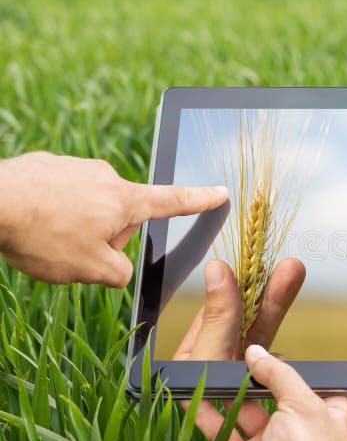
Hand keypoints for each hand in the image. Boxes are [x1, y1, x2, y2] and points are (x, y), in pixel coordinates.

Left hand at [0, 151, 227, 286]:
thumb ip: (119, 274)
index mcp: (124, 201)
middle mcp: (104, 177)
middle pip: (120, 215)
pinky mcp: (45, 166)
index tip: (220, 191)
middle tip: (75, 253)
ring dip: (75, 225)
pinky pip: (60, 195)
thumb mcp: (90, 269)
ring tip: (46, 238)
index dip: (199, 200)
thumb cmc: (42, 235)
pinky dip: (52, 212)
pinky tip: (31, 223)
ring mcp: (74, 167)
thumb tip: (119, 268)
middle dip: (104, 236)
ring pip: (88, 207)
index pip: (172, 201)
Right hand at [174, 259, 346, 440]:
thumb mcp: (303, 407)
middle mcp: (303, 425)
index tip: (284, 328)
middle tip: (240, 336)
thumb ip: (281, 374)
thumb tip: (258, 352)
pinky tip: (191, 390)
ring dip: (228, 387)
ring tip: (211, 355)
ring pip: (246, 406)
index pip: (318, 373)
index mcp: (331, 412)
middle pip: (278, 387)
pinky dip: (206, 412)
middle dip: (258, 367)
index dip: (303, 353)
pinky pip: (222, 429)